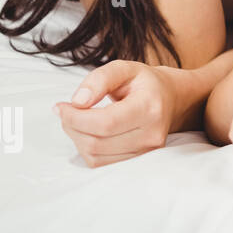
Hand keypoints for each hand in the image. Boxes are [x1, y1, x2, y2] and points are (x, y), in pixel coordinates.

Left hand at [54, 60, 178, 166]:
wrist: (171, 99)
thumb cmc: (144, 83)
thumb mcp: (124, 69)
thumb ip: (100, 79)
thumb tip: (78, 101)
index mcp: (149, 107)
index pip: (105, 123)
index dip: (75, 118)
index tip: (61, 106)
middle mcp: (151, 134)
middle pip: (96, 143)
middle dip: (72, 127)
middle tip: (67, 111)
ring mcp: (147, 152)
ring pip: (95, 157)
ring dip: (78, 139)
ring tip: (79, 120)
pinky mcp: (138, 161)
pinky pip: (101, 164)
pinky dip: (87, 149)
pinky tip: (89, 132)